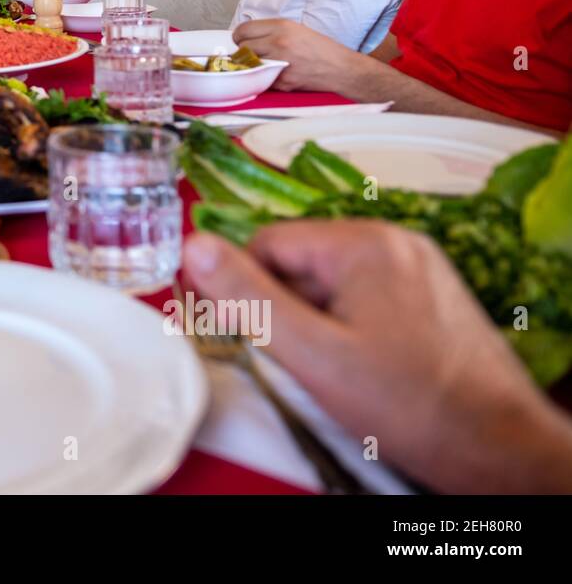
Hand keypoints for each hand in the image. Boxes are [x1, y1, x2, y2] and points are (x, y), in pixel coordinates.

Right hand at [182, 221, 571, 492]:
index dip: (241, 288)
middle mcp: (395, 244)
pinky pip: (363, 301)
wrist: (500, 450)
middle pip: (300, 264)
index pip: (267, 243)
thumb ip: (248, 299)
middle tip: (286, 362)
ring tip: (328, 374)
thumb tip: (194, 249)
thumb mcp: (312, 354)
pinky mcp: (430, 299)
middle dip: (282, 310)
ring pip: (330, 286)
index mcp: (364, 243)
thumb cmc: (412, 405)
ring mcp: (417, 271)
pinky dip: (346, 332)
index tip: (231, 328)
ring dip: (313, 324)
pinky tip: (356, 372)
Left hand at [231, 18, 359, 92]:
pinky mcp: (282, 81)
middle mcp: (279, 42)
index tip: (242, 41)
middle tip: (251, 55)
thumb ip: (272, 32)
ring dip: (251, 65)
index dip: (240, 36)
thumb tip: (248, 38)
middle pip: (242, 47)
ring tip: (262, 64)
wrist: (342, 69)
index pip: (243, 29)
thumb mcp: (297, 30)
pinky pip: (261, 79)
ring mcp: (279, 62)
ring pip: (248, 64)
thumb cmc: (321, 49)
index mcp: (282, 26)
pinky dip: (264, 78)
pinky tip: (275, 75)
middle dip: (243, 51)